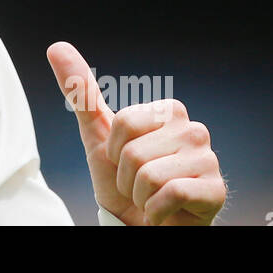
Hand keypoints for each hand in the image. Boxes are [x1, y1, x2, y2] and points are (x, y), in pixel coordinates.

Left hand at [46, 41, 225, 225]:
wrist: (141, 225)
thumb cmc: (123, 181)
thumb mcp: (98, 136)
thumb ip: (80, 91)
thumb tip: (56, 47)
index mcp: (168, 112)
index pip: (123, 123)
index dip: (113, 151)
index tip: (123, 163)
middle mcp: (194, 130)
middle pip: (134, 152)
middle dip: (126, 178)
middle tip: (139, 186)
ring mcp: (208, 159)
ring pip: (150, 175)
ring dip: (141, 196)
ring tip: (152, 198)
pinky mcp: (216, 190)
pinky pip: (171, 194)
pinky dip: (157, 211)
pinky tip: (166, 212)